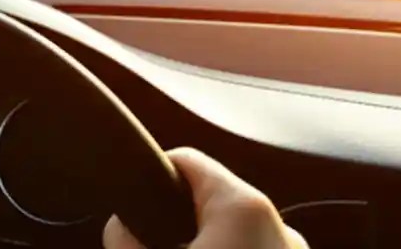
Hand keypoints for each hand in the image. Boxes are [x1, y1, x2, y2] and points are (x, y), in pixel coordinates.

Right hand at [103, 148, 307, 248]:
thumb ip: (126, 235)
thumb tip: (120, 224)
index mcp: (244, 206)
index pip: (184, 160)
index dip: (152, 178)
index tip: (132, 204)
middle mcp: (280, 222)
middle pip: (208, 202)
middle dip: (179, 223)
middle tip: (154, 243)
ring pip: (233, 233)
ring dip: (207, 242)